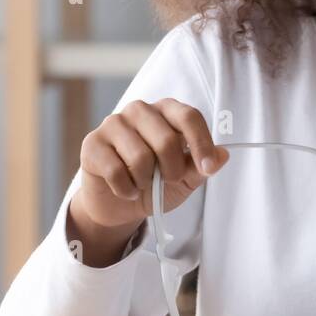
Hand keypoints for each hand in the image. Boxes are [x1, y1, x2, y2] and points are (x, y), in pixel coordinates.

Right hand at [72, 98, 228, 236]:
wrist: (118, 204)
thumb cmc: (155, 183)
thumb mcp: (185, 178)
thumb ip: (201, 166)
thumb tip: (223, 155)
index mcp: (166, 111)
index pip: (189, 116)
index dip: (202, 143)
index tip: (208, 168)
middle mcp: (139, 110)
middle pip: (166, 139)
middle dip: (171, 170)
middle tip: (166, 180)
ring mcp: (113, 123)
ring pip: (140, 157)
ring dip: (146, 182)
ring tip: (142, 184)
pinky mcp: (92, 143)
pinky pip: (116, 171)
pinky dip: (126, 190)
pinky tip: (125, 189)